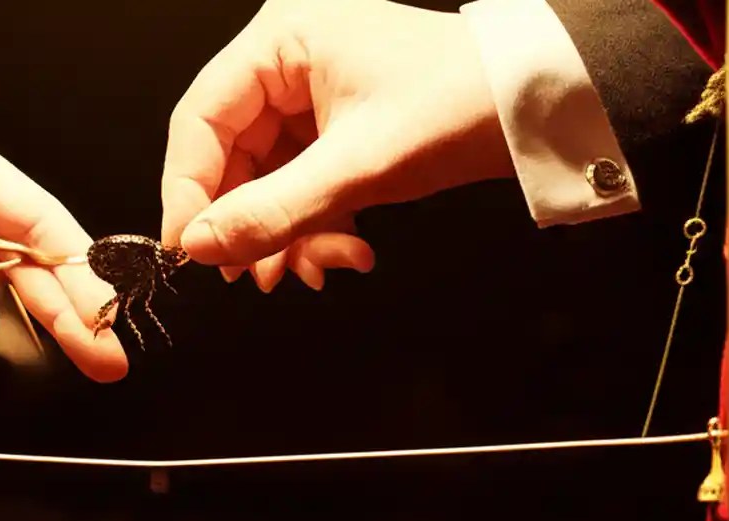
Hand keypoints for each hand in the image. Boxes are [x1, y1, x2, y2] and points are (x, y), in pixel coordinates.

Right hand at [161, 0, 515, 290]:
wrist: (541, 109)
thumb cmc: (461, 108)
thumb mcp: (356, 169)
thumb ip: (269, 212)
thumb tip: (198, 247)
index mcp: (283, 36)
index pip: (201, 117)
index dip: (187, 189)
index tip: (188, 248)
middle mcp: (289, 56)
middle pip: (230, 151)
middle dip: (245, 220)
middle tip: (250, 275)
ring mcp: (312, 90)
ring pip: (263, 174)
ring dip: (281, 231)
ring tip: (308, 271)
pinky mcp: (335, 122)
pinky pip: (297, 179)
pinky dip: (309, 222)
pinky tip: (338, 253)